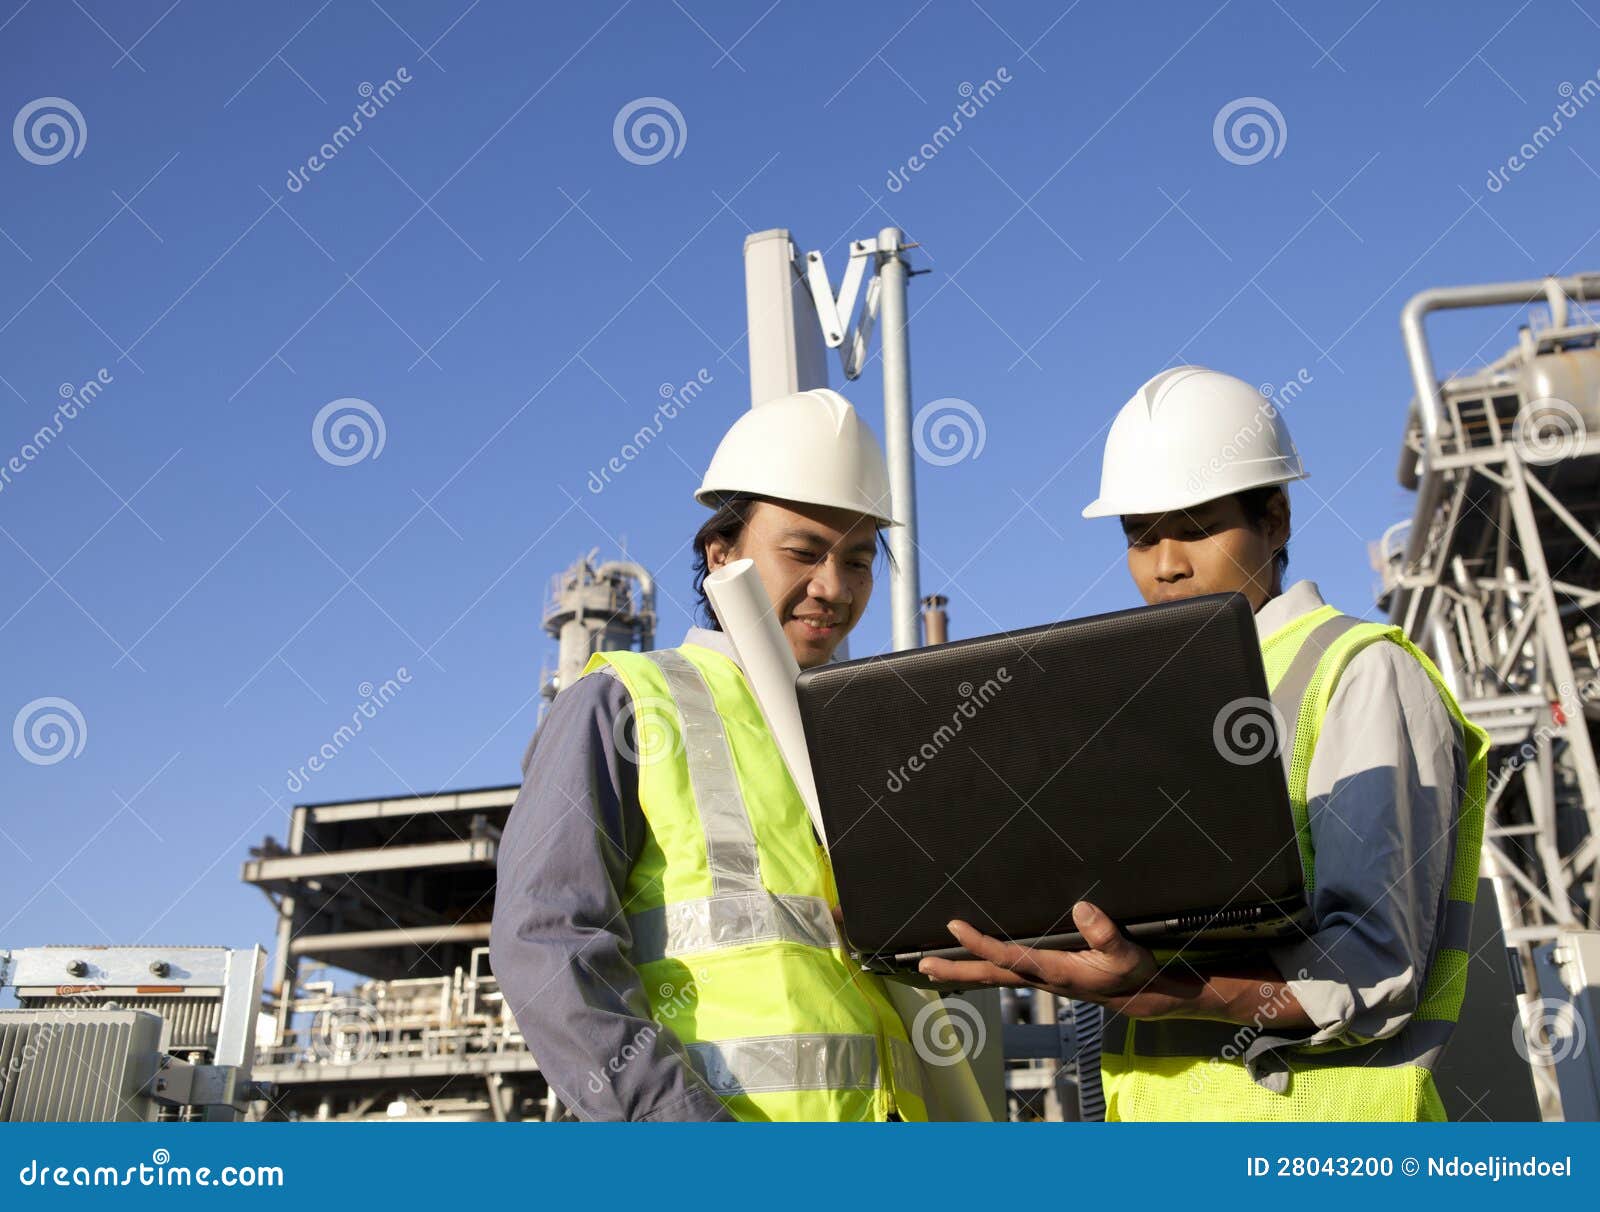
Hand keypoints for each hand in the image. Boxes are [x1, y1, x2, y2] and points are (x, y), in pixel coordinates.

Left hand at [917, 901, 1166, 1014]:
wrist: (1137, 994)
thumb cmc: (1129, 972)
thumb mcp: (1125, 954)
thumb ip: (1105, 933)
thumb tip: (1082, 908)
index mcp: (1054, 971)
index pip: (1008, 957)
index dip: (980, 943)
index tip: (955, 928)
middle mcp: (1039, 977)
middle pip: (988, 973)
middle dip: (954, 969)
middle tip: (922, 965)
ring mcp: (1037, 978)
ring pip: (990, 976)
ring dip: (960, 972)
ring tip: (929, 968)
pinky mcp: (1040, 975)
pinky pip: (1001, 972)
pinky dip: (978, 969)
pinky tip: (965, 965)